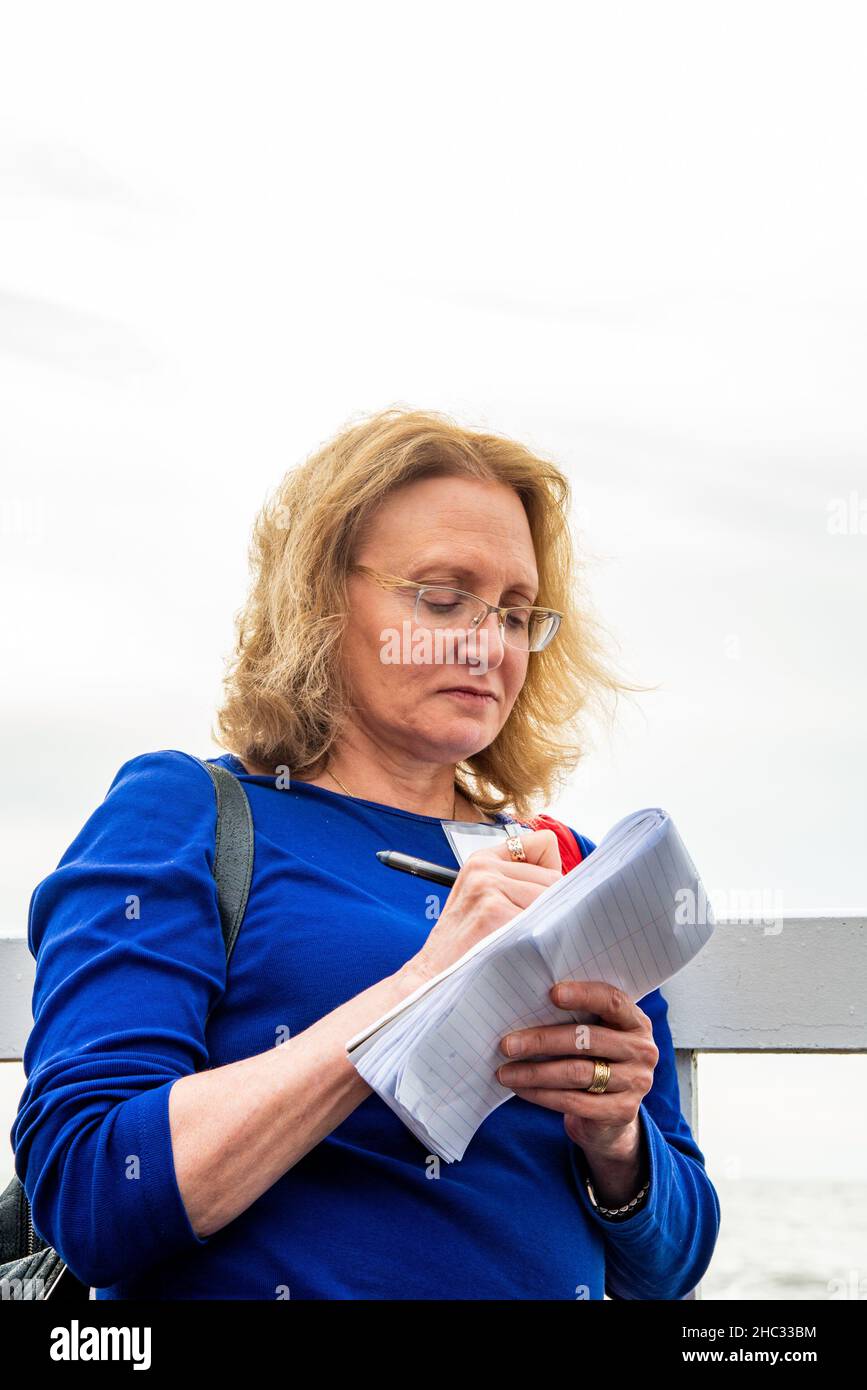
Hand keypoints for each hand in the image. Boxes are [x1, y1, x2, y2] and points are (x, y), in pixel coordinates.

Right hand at [407, 829, 562, 981]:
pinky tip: (520, 951)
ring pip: (552, 898)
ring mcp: (487, 886)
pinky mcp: (494, 910)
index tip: (535, 900)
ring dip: (547, 925)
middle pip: (554, 877)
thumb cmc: (465, 946)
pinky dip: (540, 940)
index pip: (545, 844)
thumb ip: (517, 881)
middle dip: (551, 906)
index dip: (548, 874)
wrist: (432, 980)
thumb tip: (569, 882)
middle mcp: (484, 867)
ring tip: (520, 942)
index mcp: (483, 859)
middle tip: (526, 932)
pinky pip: (542, 919)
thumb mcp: (483, 900)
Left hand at [495, 979, 658, 1161]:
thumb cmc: (594, 1060)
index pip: (612, 1001)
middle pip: (587, 1039)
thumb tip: (524, 1006)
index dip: (583, 995)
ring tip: (504, 1072)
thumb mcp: (595, 1035)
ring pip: (577, 1073)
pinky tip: (521, 1089)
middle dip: (541, 1041)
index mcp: (636, 1021)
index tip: (552, 993)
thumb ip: (576, 1019)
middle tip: (507, 1045)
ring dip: (534, 1072)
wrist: (610, 1116)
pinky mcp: (622, 1112)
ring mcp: (636, 1083)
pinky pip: (574, 1101)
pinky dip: (542, 1095)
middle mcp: (642, 1050)